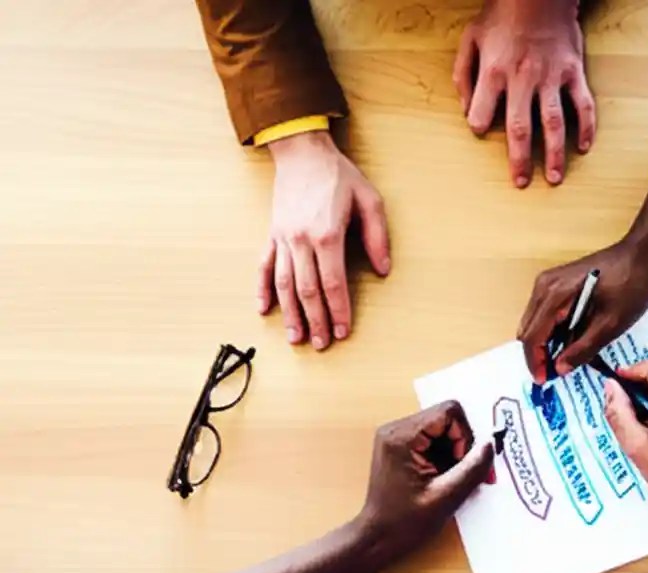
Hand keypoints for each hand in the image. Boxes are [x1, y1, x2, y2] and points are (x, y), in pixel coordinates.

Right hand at [261, 131, 389, 349]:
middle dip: (315, 320)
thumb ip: (377, 236)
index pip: (333, 283)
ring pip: (284, 284)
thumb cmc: (338, 176)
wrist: (302, 152)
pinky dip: (261, 289)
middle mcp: (301, 240)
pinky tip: (263, 309)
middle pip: (308, 290)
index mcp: (327, 234)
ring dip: (290, 313)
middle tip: (322, 344)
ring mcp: (283, 238)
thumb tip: (383, 269)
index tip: (343, 330)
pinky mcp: (272, 234)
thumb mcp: (369, 200)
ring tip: (295, 337)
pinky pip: (263, 266)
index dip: (338, 310)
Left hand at [356, 401, 494, 557]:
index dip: (465, 436)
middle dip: (462, 446)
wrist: (378, 538)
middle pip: (447, 419)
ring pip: (443, 430)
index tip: (463, 465)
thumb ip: (471, 469)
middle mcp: (396, 429)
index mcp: (402, 437)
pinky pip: (434, 440)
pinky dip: (446, 457)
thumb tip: (491, 445)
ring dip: (455, 453)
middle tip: (466, 475)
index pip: (449, 412)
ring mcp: (396, 437)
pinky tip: (444, 479)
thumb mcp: (446, 497)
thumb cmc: (405, 523)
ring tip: (453, 481)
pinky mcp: (400, 446)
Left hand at [454, 0, 596, 187]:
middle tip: (521, 183)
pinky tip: (583, 147)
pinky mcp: (573, 72)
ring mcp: (551, 77)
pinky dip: (585, 127)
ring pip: (554, 123)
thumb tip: (466, 109)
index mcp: (493, 72)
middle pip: (520, 129)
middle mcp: (522, 79)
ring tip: (554, 178)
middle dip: (519, 160)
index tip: (482, 132)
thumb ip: (463, 75)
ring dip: (554, 153)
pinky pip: (582, 104)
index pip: (482, 113)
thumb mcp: (470, 38)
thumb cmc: (501, 15)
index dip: (479, 126)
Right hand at [517, 240, 647, 382]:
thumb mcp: (610, 324)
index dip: (536, 362)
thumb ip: (583, 348)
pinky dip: (552, 331)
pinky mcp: (557, 283)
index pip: (532, 336)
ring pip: (534, 323)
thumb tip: (560, 369)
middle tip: (555, 374)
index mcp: (554, 294)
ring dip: (544, 343)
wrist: (640, 256)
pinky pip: (544, 314)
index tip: (545, 381)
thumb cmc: (630, 284)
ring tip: (564, 360)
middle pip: (528, 330)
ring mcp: (548, 282)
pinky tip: (569, 341)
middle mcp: (544, 286)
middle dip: (538, 354)